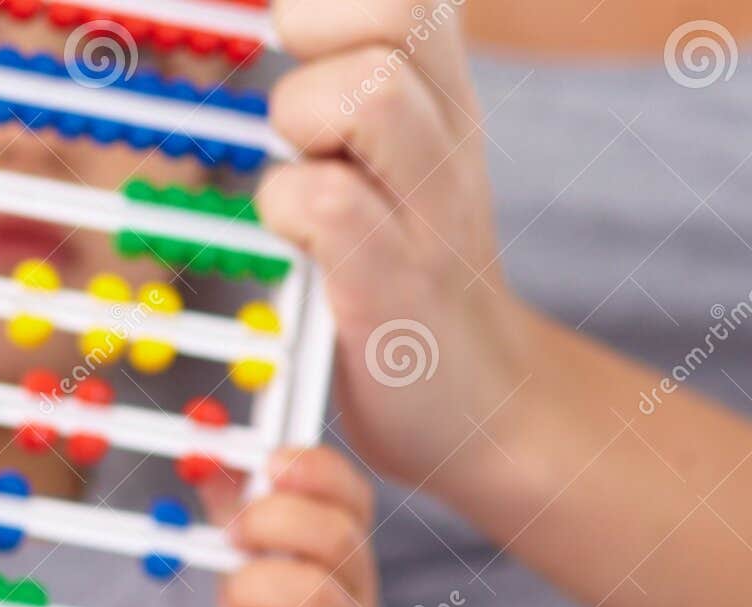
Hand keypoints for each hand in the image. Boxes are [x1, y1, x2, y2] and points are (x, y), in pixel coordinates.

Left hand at [209, 447, 378, 606]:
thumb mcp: (257, 568)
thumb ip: (237, 516)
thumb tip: (207, 461)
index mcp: (344, 552)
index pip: (351, 495)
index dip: (315, 470)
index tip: (271, 463)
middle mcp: (357, 593)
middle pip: (336, 536)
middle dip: (274, 523)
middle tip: (233, 537)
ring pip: (314, 596)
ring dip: (255, 589)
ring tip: (233, 603)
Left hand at [258, 0, 533, 499]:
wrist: (483, 405)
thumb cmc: (414, 282)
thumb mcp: (402, 164)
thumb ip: (359, 93)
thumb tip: (284, 22)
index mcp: (446, 95)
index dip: (326, 2)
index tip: (296, 42)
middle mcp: (448, 134)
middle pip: (394, 6)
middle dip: (315, 35)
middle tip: (299, 115)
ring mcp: (428, 207)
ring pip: (364, 90)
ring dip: (300, 126)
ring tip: (302, 176)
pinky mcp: (393, 279)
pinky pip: (324, 201)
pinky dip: (285, 212)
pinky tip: (296, 243)